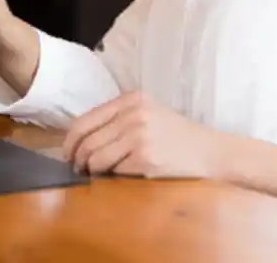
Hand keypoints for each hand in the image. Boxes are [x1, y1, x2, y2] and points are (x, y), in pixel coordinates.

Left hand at [62, 92, 221, 178]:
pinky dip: (112, 176)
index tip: (67, 154)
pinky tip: (120, 175)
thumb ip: (119, 118)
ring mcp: (139, 136)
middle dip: (77, 159)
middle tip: (77, 169)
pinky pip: (115, 171)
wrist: (209, 151)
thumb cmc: (177, 134)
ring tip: (96, 173)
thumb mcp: (149, 112)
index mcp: (131, 100)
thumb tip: (81, 139)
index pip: (85, 120)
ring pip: (96, 158)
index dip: (70, 141)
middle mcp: (133, 115)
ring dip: (92, 170)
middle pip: (87, 141)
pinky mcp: (146, 159)